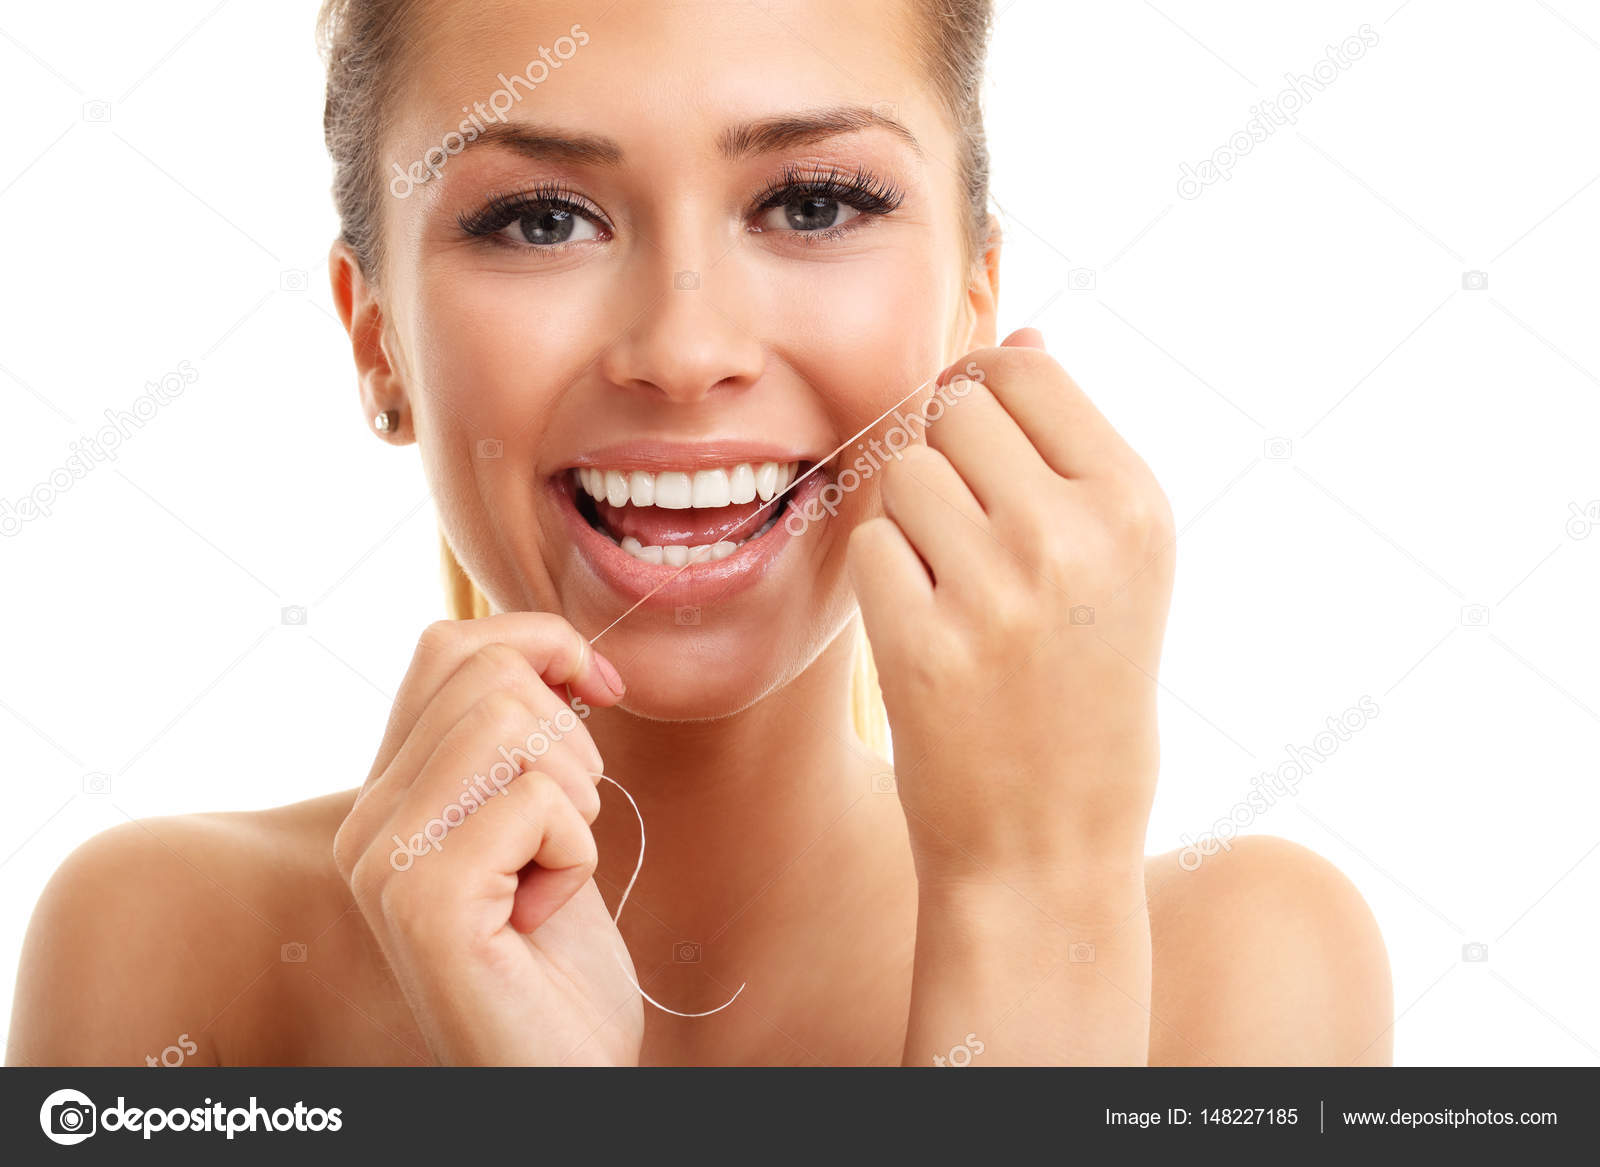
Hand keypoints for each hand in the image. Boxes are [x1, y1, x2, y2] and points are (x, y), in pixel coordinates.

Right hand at [333, 613, 642, 1064]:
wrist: (558, 1079)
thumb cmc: (559, 966)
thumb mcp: (540, 826)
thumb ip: (518, 743)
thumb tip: (554, 650)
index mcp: (388, 795)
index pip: (449, 646)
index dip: (541, 643)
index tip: (600, 690)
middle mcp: (366, 822)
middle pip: (486, 675)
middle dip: (569, 738)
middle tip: (568, 826)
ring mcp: (383, 861)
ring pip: (510, 724)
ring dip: (574, 796)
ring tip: (551, 871)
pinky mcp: (421, 899)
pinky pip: (534, 802)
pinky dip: (576, 852)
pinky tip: (544, 912)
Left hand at [849, 329, 1174, 892]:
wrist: (1048, 845)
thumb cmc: (1082, 690)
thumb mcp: (1120, 567)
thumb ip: (1070, 448)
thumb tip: (1017, 337)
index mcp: (1134, 505)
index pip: (1023, 370)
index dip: (983, 395)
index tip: (984, 449)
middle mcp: (1071, 536)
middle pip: (952, 411)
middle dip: (946, 456)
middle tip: (971, 535)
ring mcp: (995, 591)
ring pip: (902, 474)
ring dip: (911, 521)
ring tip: (957, 590)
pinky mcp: (922, 644)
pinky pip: (870, 545)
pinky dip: (885, 579)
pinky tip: (928, 629)